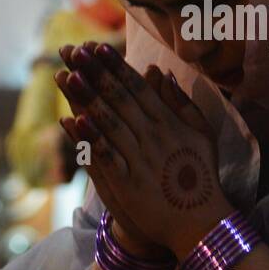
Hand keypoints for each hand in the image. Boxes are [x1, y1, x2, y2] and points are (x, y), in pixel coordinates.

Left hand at [54, 42, 233, 258]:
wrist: (200, 223)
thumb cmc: (201, 175)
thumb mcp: (202, 133)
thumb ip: (182, 102)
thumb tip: (161, 71)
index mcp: (169, 122)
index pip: (137, 87)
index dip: (115, 66)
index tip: (96, 47)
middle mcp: (153, 137)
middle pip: (118, 99)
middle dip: (94, 73)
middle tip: (71, 51)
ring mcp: (139, 160)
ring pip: (108, 123)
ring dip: (86, 98)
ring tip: (66, 75)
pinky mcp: (127, 184)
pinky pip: (105, 156)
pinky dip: (89, 138)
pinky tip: (71, 121)